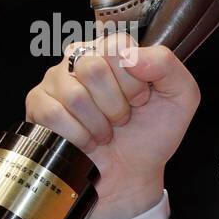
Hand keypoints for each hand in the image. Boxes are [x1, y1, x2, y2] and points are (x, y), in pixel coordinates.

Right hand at [25, 33, 199, 218]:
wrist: (132, 174)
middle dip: (116, 105)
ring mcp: (56, 81)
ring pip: (74, 95)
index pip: (116, 45)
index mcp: (113, 51)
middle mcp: (81, 60)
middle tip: (122, 119)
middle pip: (92, 68)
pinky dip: (79, 136)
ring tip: (106, 131)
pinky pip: (54, 114)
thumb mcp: (180, 97)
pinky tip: (88, 140)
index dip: (133, 80)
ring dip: (99, 124)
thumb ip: (167, 65)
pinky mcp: (39, 106)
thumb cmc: (152, 134)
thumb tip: (131, 55)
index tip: (141, 99)